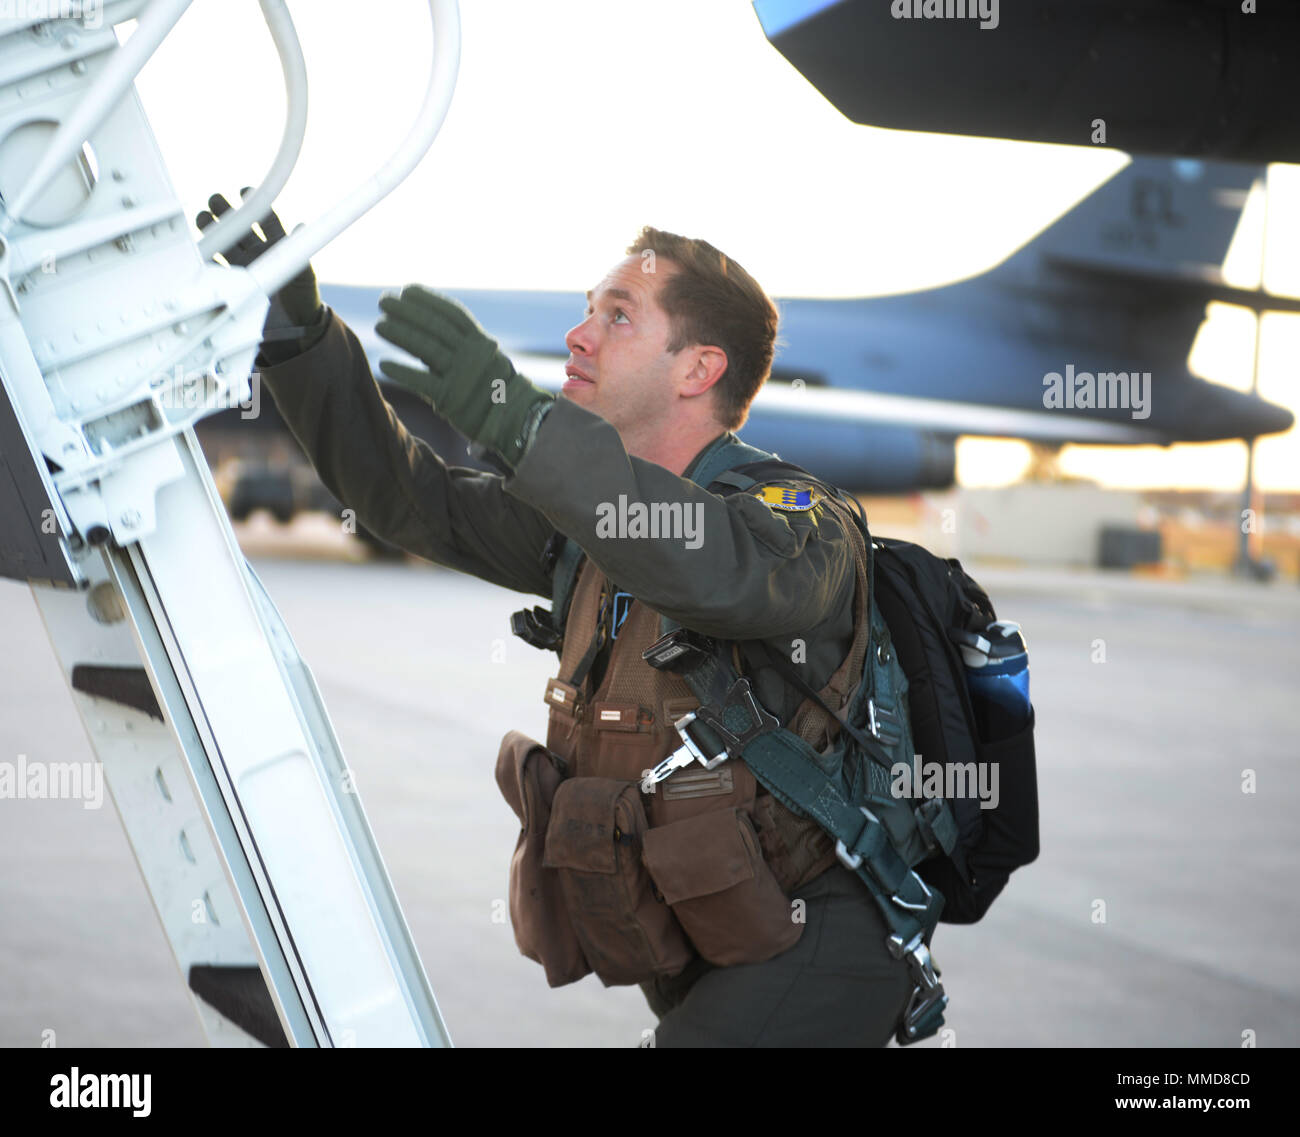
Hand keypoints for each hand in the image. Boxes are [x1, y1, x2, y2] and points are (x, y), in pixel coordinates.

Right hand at [195, 189, 325, 363]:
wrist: (294, 328)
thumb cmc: (304, 299)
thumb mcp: (306, 277)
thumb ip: (301, 255)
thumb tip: (301, 227)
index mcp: (278, 246)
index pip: (266, 221)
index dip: (257, 205)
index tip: (246, 192)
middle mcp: (258, 252)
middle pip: (240, 227)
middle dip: (227, 212)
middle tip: (215, 200)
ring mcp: (244, 266)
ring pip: (225, 243)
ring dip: (213, 231)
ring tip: (202, 217)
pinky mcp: (233, 283)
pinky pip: (216, 268)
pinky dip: (207, 259)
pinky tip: (197, 250)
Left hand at [375, 284, 552, 471]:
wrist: (513, 420)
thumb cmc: (491, 386)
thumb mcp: (483, 357)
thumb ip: (459, 343)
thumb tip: (424, 324)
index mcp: (481, 341)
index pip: (451, 313)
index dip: (428, 299)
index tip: (407, 290)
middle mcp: (472, 354)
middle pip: (435, 326)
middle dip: (407, 311)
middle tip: (384, 300)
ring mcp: (461, 375)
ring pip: (426, 348)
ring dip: (401, 334)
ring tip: (380, 325)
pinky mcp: (450, 398)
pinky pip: (421, 381)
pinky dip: (401, 371)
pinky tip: (384, 363)